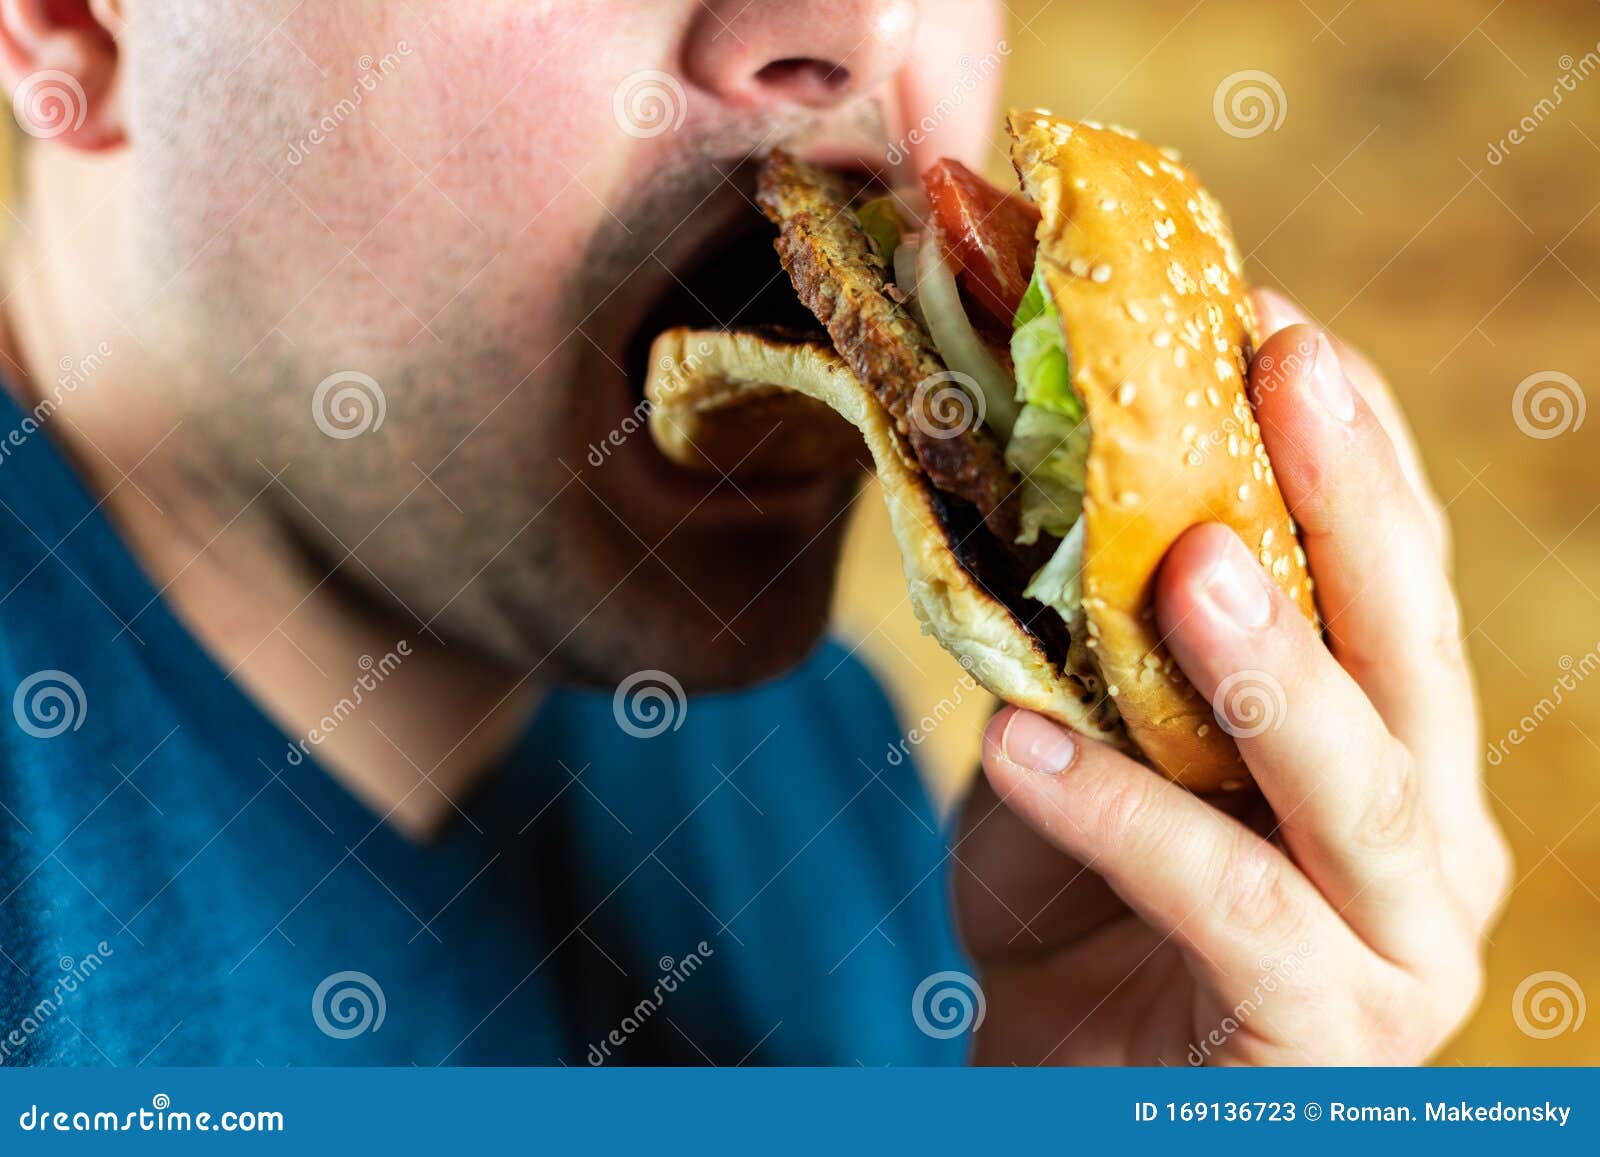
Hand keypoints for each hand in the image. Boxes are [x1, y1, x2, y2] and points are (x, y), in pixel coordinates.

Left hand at [953, 290, 1510, 1064]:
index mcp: (1391, 753)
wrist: (1063, 1094)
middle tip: (1285, 364)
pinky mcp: (1322, 1034)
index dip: (1345, 447)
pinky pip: (1226, 904)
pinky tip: (1021, 746)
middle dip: (1353, 499)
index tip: (1272, 322)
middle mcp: (1427, 842)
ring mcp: (1398, 948)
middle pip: (1411, 651)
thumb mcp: (1086, 747)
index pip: (1390, 580)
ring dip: (1275, 665)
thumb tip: (1026, 471)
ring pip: (1357, 784)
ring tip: (1191, 561)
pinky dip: (1120, 816)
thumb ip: (1093, 639)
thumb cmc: (1079, 914)